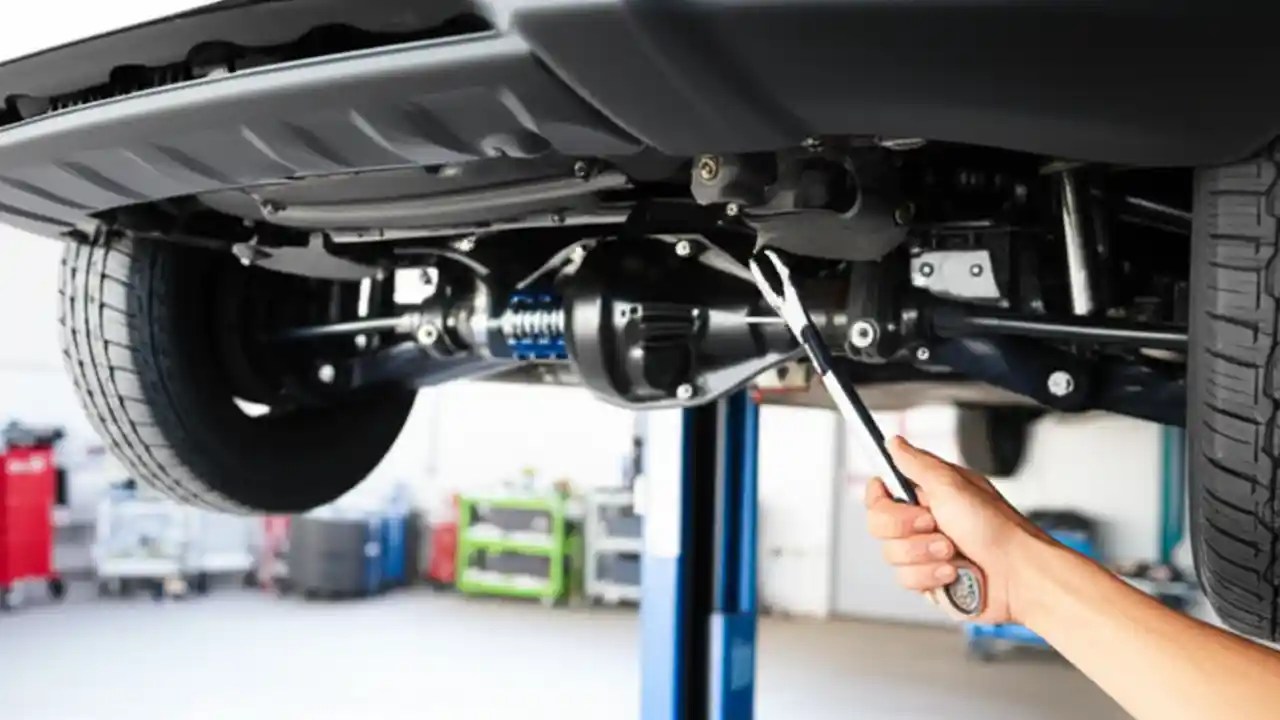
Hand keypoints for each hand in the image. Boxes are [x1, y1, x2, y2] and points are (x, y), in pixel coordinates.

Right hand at [864, 435, 1049, 623]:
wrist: (1018, 575)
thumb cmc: (997, 529)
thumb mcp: (952, 485)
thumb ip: (916, 464)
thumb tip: (895, 443)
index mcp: (928, 494)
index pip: (880, 493)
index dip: (880, 498)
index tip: (897, 498)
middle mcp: (923, 522)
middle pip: (879, 526)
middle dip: (907, 530)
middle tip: (935, 525)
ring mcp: (925, 553)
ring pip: (892, 556)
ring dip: (924, 556)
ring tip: (954, 553)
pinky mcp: (929, 580)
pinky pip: (907, 580)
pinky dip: (932, 577)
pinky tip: (955, 573)